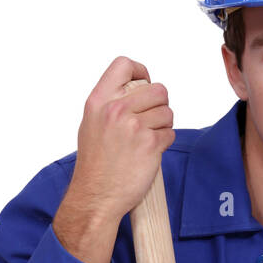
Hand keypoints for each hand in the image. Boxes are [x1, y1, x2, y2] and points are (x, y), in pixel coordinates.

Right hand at [62, 56, 174, 225]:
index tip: (144, 83)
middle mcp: (115, 110)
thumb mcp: (91, 123)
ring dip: (163, 126)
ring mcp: (134, 127)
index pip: (124, 65)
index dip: (141, 72)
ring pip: (167, 113)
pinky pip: (170, 134)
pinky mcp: (150, 145)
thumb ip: (110, 103)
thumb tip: (137, 90)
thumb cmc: (94, 165)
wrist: (96, 197)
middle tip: (151, 120)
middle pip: (157, 90)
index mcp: (99, 101)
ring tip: (147, 140)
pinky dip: (164, 143)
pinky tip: (150, 152)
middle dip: (160, 105)